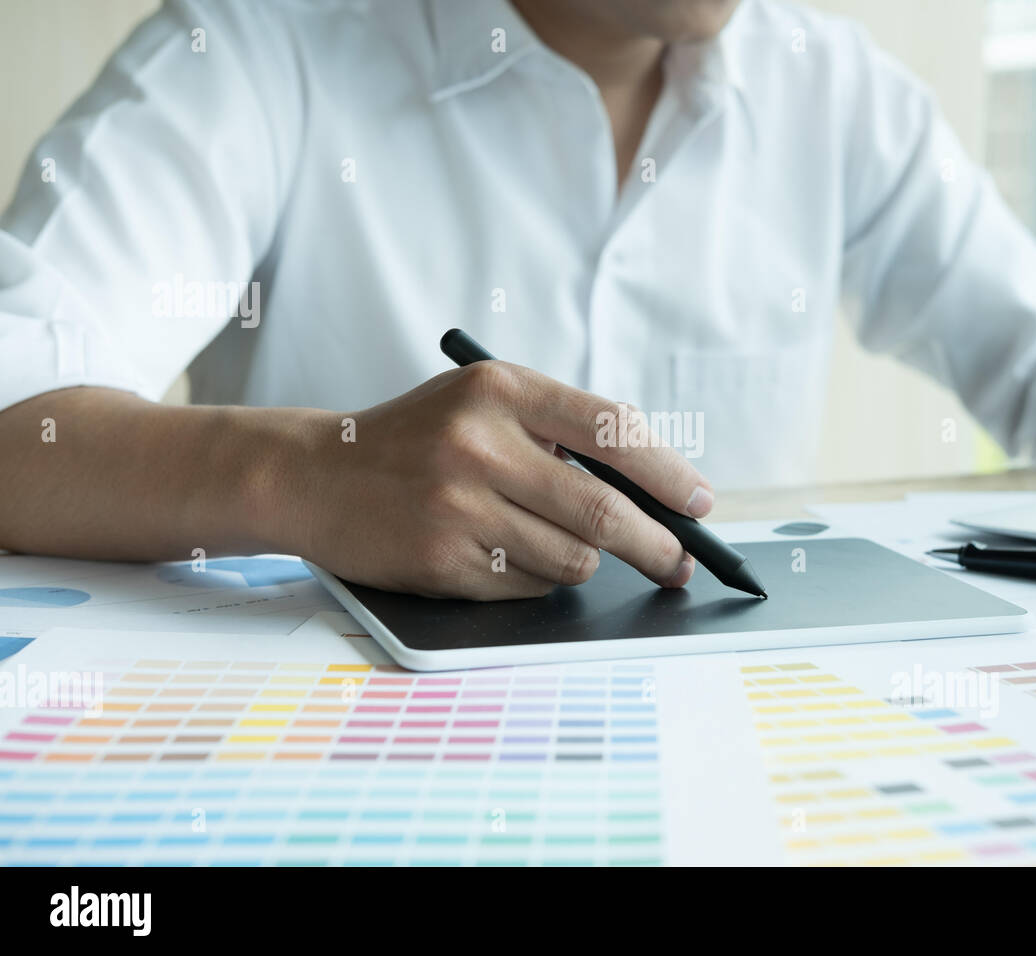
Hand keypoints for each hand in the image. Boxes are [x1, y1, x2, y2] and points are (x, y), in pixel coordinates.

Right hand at [289, 361, 712, 598]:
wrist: (315, 474)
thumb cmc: (417, 438)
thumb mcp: (482, 402)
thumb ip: (559, 430)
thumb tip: (655, 490)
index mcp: (500, 390)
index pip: (611, 430)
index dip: (668, 473)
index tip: (700, 503)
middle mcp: (479, 444)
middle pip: (604, 511)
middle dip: (657, 544)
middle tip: (679, 562)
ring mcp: (457, 507)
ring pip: (573, 558)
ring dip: (587, 562)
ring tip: (558, 542)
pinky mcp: (441, 560)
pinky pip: (529, 586)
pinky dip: (539, 580)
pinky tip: (508, 555)